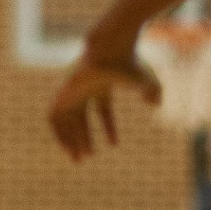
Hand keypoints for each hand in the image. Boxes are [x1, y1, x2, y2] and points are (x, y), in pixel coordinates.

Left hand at [49, 45, 160, 159]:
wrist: (108, 50)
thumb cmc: (128, 63)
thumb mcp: (146, 81)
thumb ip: (153, 92)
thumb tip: (156, 104)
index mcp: (101, 85)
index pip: (102, 110)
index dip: (109, 127)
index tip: (114, 144)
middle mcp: (84, 89)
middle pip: (80, 118)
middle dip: (83, 138)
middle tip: (85, 159)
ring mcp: (71, 91)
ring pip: (67, 119)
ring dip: (70, 139)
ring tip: (78, 158)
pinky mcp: (62, 93)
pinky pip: (54, 116)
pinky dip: (58, 132)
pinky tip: (65, 146)